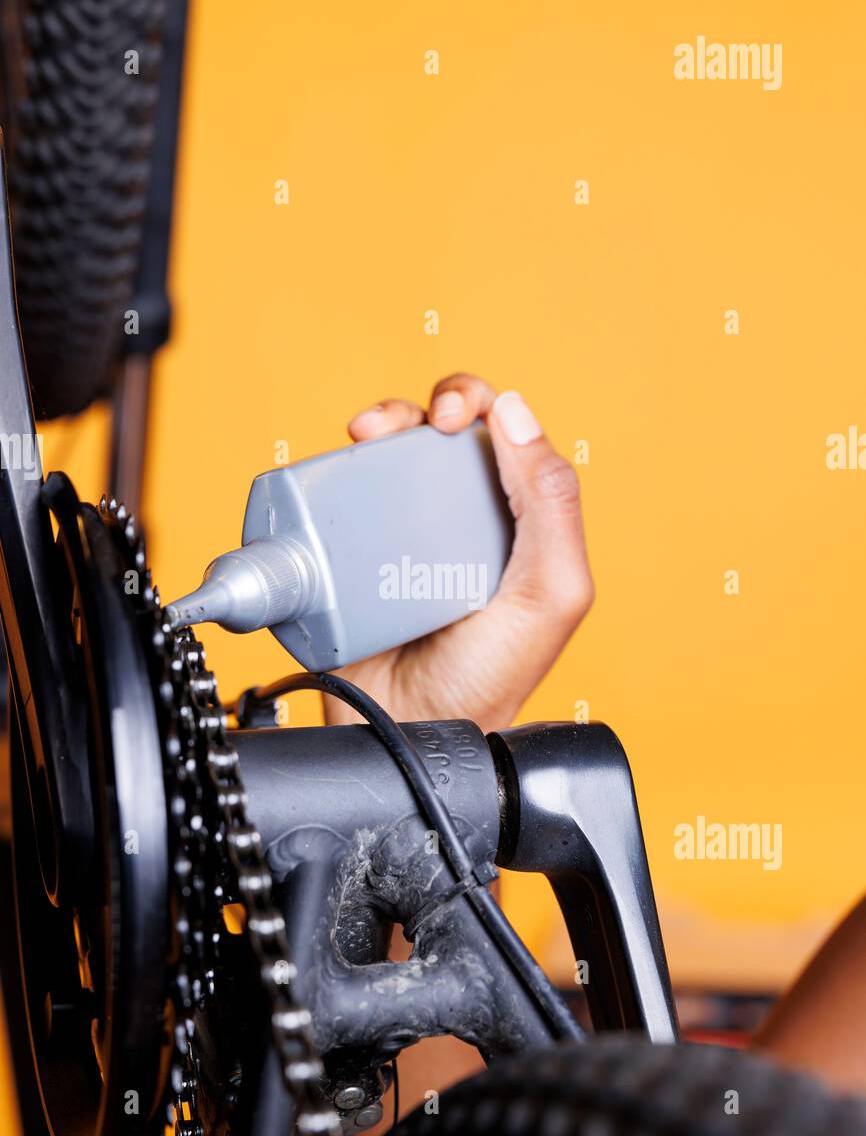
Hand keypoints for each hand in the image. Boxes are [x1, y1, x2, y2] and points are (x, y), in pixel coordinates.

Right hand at [324, 373, 593, 732]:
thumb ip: (553, 506)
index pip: (508, 439)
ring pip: (397, 453)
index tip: (459, 422)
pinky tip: (340, 466)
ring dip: (386, 421)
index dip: (485, 408)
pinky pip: (346, 495)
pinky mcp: (355, 552)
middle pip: (450, 432)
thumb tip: (517, 412)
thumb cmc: (488, 679)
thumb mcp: (549, 594)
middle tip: (424, 423)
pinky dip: (340, 466)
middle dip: (436, 403)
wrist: (410, 732)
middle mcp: (465, 521)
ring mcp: (406, 534)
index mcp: (519, 523)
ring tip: (368, 434)